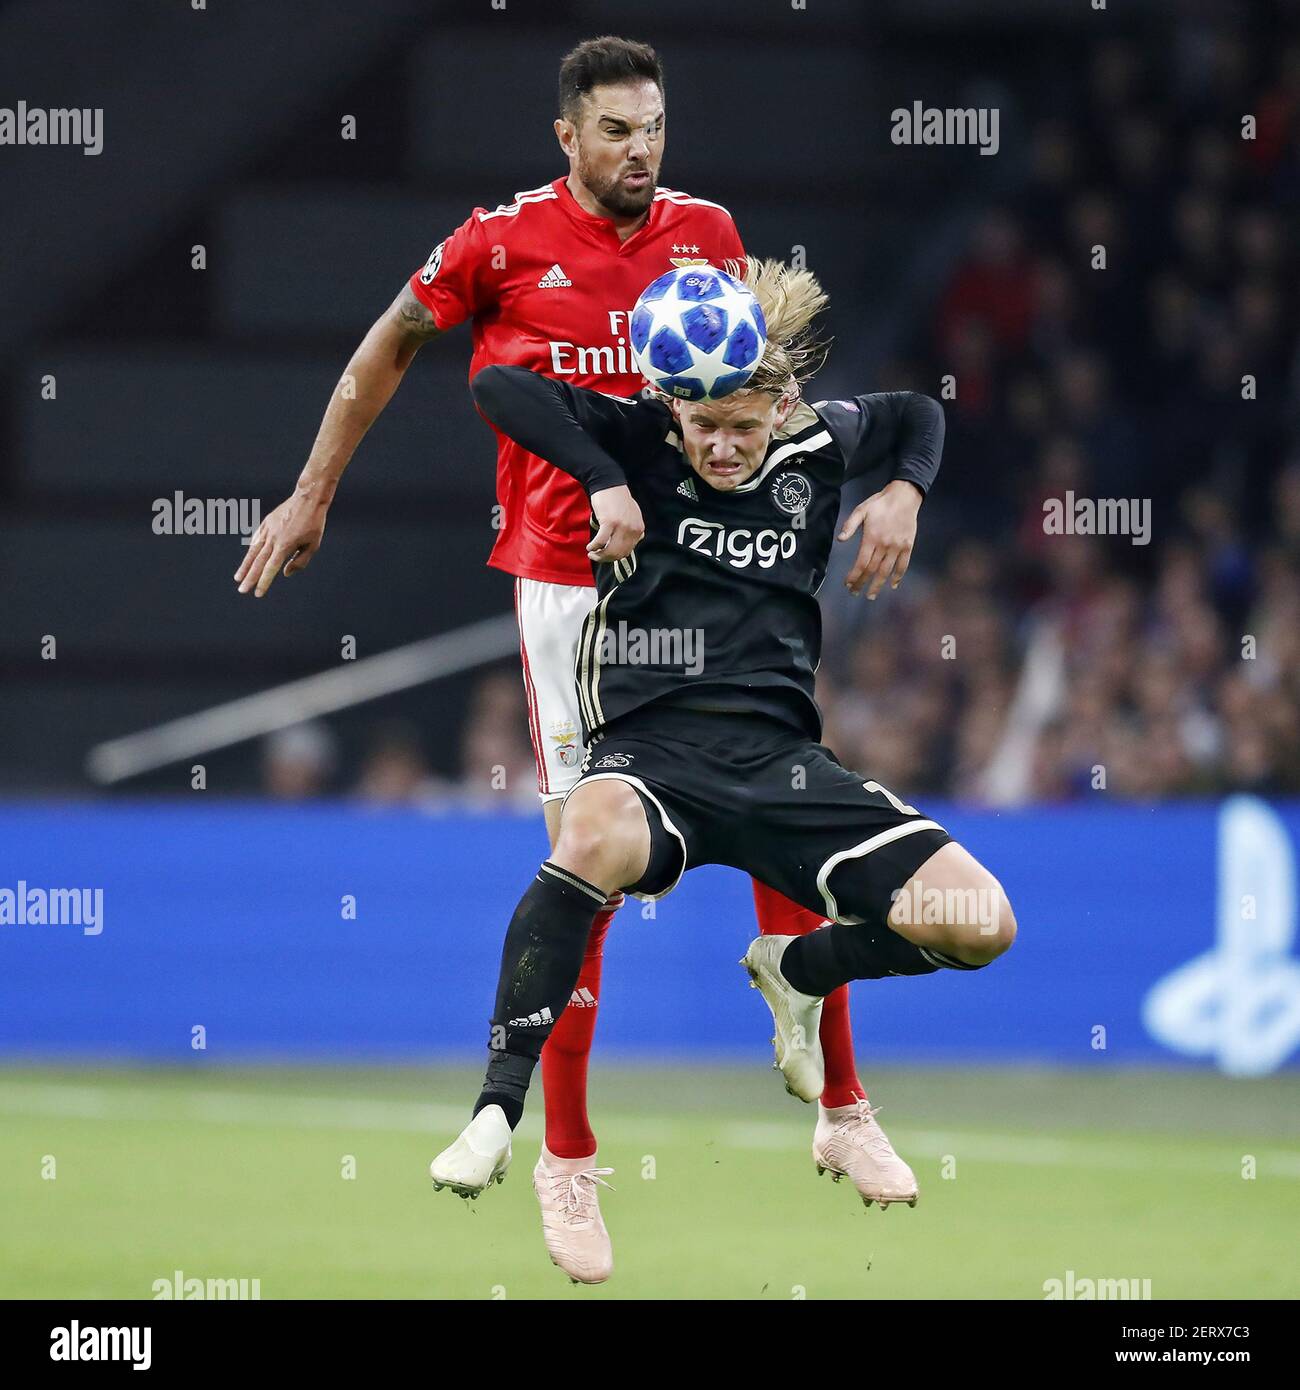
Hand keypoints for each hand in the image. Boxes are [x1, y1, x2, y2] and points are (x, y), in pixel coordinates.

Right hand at [234, 489, 329, 597]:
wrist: (308, 498)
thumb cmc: (313, 524)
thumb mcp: (313, 545)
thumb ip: (300, 562)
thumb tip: (285, 573)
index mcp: (285, 545)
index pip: (271, 568)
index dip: (264, 582)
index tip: (257, 593)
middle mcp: (273, 538)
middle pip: (258, 562)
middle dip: (250, 578)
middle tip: (242, 590)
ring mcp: (267, 530)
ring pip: (253, 551)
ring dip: (245, 566)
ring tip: (238, 578)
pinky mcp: (266, 523)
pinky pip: (256, 539)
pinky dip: (252, 550)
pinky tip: (248, 559)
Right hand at [587, 485, 644, 562]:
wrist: (609, 483)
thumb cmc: (617, 499)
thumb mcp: (632, 515)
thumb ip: (632, 529)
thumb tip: (628, 544)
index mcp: (639, 529)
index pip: (628, 550)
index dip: (615, 556)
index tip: (605, 556)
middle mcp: (633, 529)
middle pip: (619, 553)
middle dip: (606, 558)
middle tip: (595, 557)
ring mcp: (622, 526)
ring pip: (610, 550)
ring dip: (599, 555)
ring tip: (591, 553)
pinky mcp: (609, 522)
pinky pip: (601, 541)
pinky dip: (594, 546)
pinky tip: (589, 547)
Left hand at [838, 480, 921, 598]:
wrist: (904, 496)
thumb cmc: (879, 503)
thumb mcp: (861, 510)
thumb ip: (850, 525)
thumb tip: (840, 540)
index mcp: (871, 538)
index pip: (861, 563)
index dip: (854, 576)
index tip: (848, 584)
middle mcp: (884, 545)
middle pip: (872, 570)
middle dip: (862, 583)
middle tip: (855, 593)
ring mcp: (897, 547)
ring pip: (886, 571)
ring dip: (878, 585)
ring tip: (871, 595)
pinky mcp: (908, 546)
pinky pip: (903, 565)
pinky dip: (898, 576)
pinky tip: (893, 585)